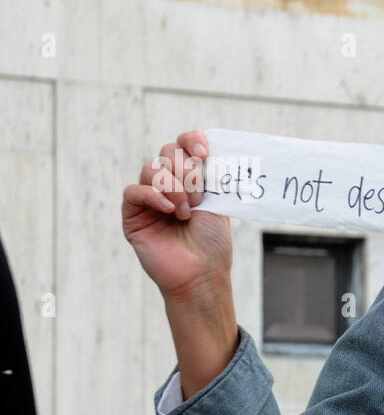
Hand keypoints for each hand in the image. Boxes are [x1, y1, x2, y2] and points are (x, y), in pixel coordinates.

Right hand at [121, 130, 232, 299]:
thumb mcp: (218, 202)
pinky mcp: (133, 214)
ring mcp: (150, 198)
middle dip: (187, 170)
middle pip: (167, 152)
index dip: (192, 141)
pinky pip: (134, 191)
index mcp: (191, 178)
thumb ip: (211, 175)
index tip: (204, 154)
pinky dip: (152, 196)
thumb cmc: (212, 242)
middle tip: (199, 197)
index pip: (184, 145)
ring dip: (174, 187)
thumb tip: (210, 148)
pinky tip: (169, 210)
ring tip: (187, 212)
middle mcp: (169, 184)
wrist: (202, 273)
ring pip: (151, 168)